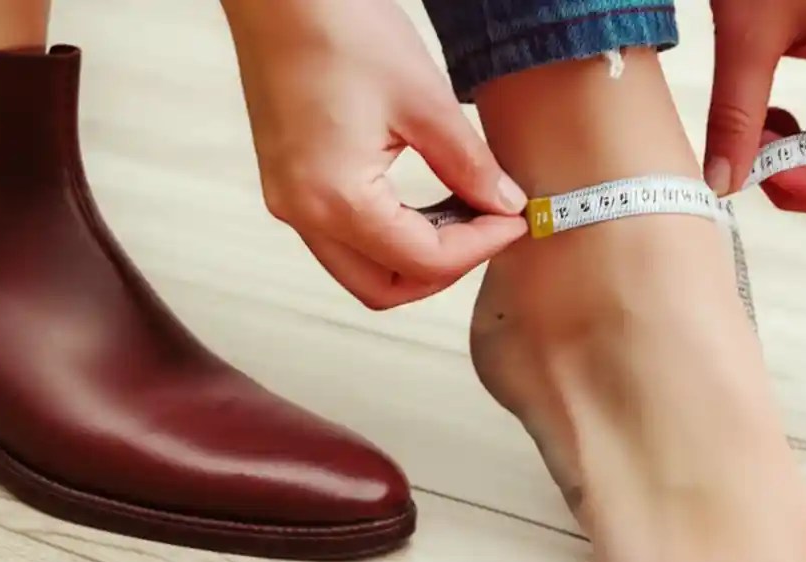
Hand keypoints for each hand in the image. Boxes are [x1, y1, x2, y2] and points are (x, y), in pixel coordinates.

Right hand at [221, 0, 527, 309]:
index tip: (517, 218)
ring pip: (360, 268)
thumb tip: (507, 205)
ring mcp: (289, 202)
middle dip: (445, 270)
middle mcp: (303, 214)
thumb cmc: (342, 29)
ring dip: (415, 255)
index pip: (423, 260)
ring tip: (463, 211)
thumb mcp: (424, 99)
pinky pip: (342, 237)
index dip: (481, 246)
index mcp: (335, 199)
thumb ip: (470, 164)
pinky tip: (424, 199)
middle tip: (489, 228)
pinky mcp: (288, 185)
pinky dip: (387, 234)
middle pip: (384, 288)